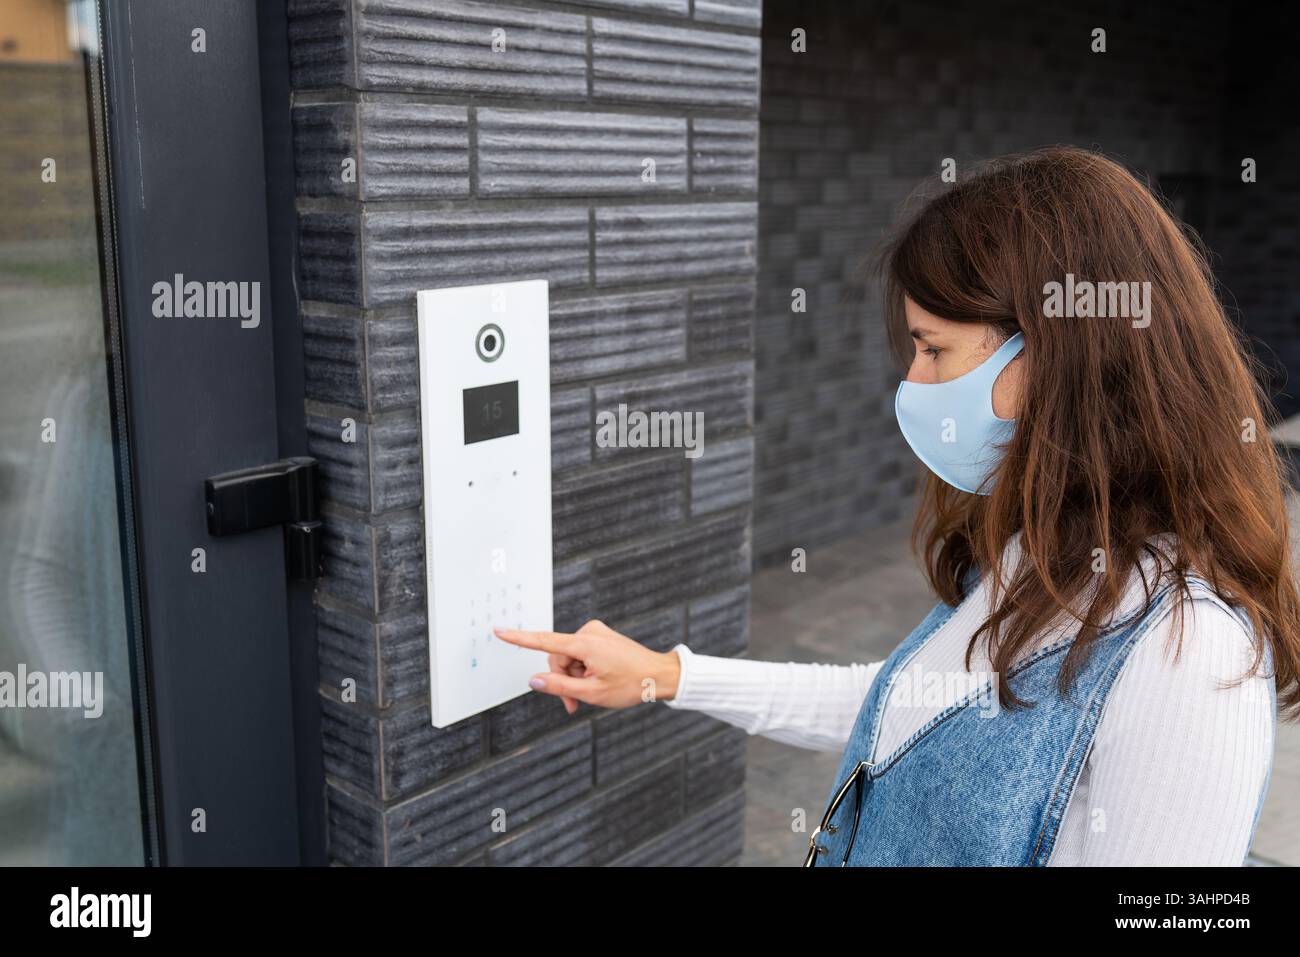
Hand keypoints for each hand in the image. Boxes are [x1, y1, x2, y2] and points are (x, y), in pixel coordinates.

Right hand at [492, 619, 680, 713]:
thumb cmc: (631, 685)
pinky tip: (596, 681)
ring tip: (589, 695)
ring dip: (574, 678)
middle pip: (558, 659)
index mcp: (585, 644)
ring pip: (569, 659)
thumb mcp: (592, 693)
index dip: (519, 638)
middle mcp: (588, 632)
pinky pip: (580, 654)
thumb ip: (559, 687)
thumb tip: (534, 680)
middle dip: (562, 681)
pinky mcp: (600, 637)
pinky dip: (582, 670)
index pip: (544, 641)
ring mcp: (595, 633)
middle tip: (574, 704)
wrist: (660, 675)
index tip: (499, 631)